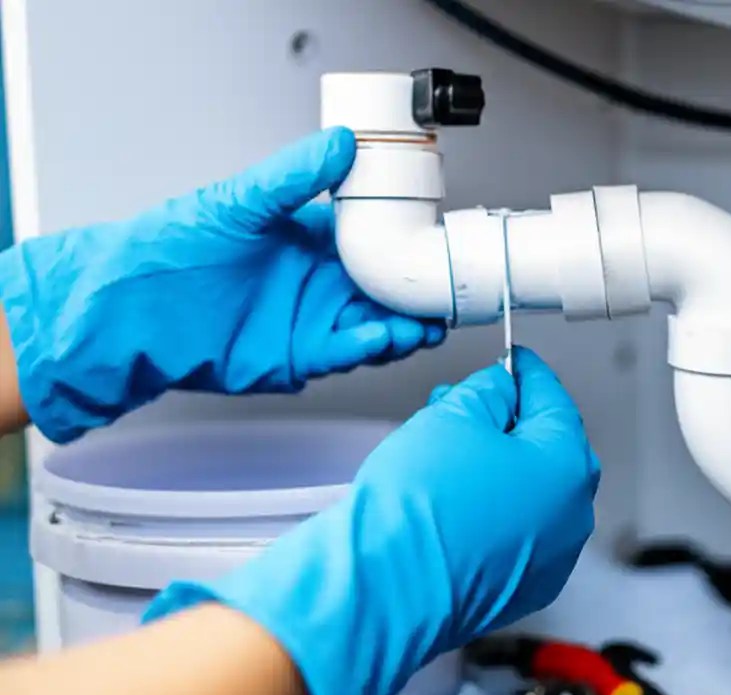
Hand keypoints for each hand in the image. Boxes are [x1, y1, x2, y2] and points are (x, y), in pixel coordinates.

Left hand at [0, 128, 444, 442]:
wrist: (130, 309)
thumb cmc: (172, 248)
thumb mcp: (241, 200)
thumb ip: (294, 175)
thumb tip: (339, 143)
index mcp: (310, 243)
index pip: (374, 240)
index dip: (407, 242)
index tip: (433, 240)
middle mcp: (316, 284)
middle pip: (385, 290)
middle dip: (417, 294)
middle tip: (443, 292)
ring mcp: (309, 323)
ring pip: (373, 327)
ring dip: (402, 325)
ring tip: (424, 322)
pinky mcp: (296, 358)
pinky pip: (341, 355)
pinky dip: (365, 348)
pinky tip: (380, 337)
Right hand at [144, 347, 600, 694]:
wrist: (389, 587)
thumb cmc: (419, 509)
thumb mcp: (454, 415)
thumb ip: (488, 391)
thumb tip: (500, 387)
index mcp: (567, 465)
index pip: (553, 399)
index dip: (525, 373)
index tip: (513, 362)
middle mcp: (572, 514)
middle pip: (546, 446)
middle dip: (504, 419)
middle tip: (464, 403)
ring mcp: (552, 556)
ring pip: (532, 490)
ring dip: (498, 463)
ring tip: (447, 449)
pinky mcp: (524, 586)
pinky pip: (517, 531)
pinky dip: (494, 508)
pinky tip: (456, 497)